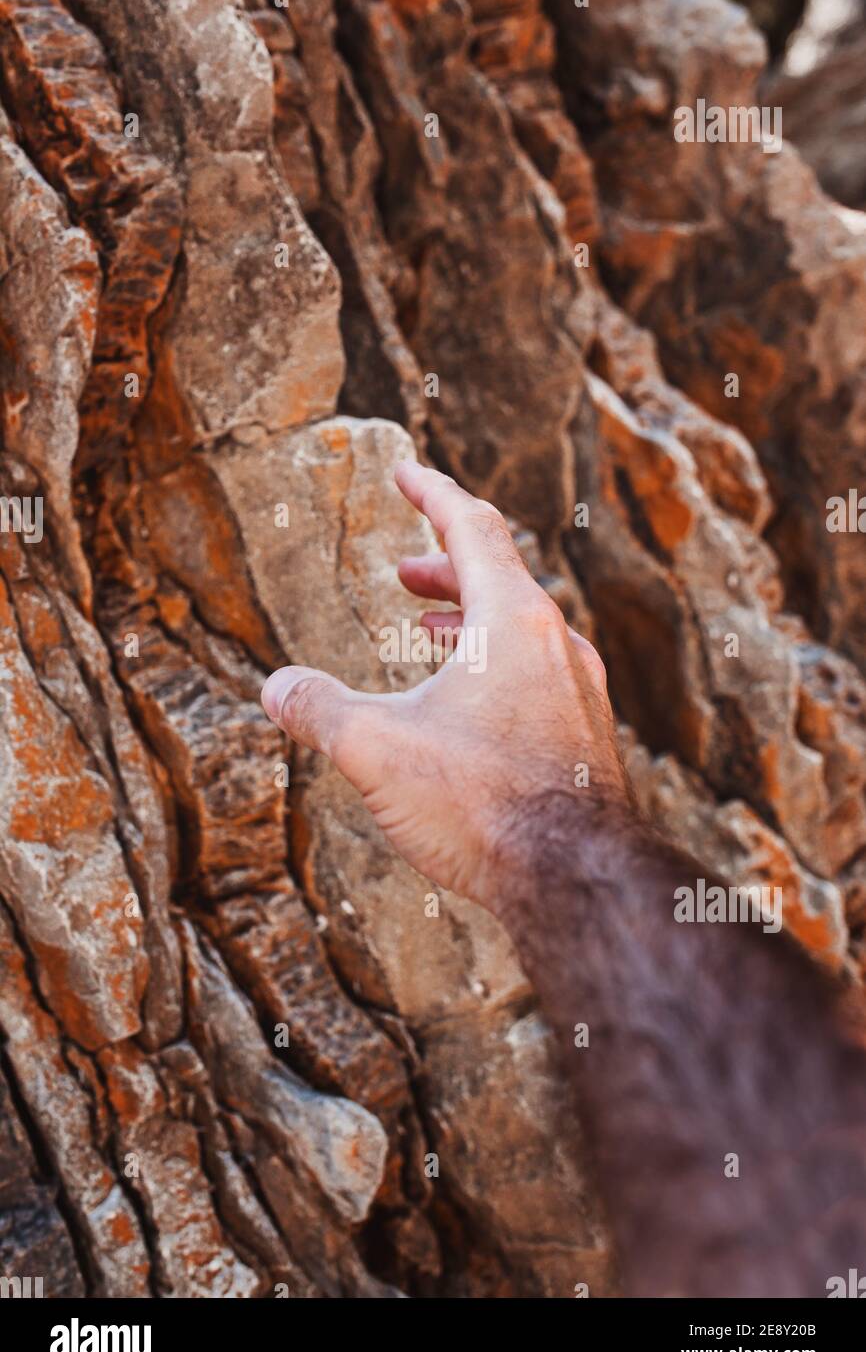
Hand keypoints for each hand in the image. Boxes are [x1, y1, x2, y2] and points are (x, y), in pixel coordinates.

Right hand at [261, 459, 626, 913]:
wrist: (576, 878)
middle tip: (404, 577)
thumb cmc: (482, 804)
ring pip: (523, 634)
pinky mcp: (586, 738)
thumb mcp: (376, 750)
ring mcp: (580, 693)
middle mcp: (557, 645)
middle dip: (444, 571)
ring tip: (429, 634)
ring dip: (471, 623)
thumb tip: (274, 688)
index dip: (432, 493)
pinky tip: (470, 712)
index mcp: (513, 621)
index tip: (406, 473)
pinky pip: (539, 678)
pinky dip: (497, 669)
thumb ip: (319, 710)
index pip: (471, 528)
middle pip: (501, 579)